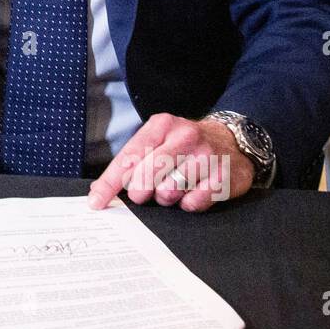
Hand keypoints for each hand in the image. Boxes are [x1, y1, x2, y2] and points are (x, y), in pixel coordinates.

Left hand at [88, 113, 253, 212]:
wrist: (233, 141)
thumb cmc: (185, 145)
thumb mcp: (158, 140)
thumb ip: (131, 161)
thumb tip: (99, 191)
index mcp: (162, 125)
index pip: (129, 156)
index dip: (110, 182)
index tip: (96, 202)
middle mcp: (185, 136)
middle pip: (147, 176)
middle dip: (140, 192)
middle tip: (145, 192)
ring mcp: (206, 156)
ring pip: (169, 192)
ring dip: (167, 197)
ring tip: (176, 185)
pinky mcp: (223, 176)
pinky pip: (193, 203)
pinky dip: (189, 203)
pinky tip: (194, 190)